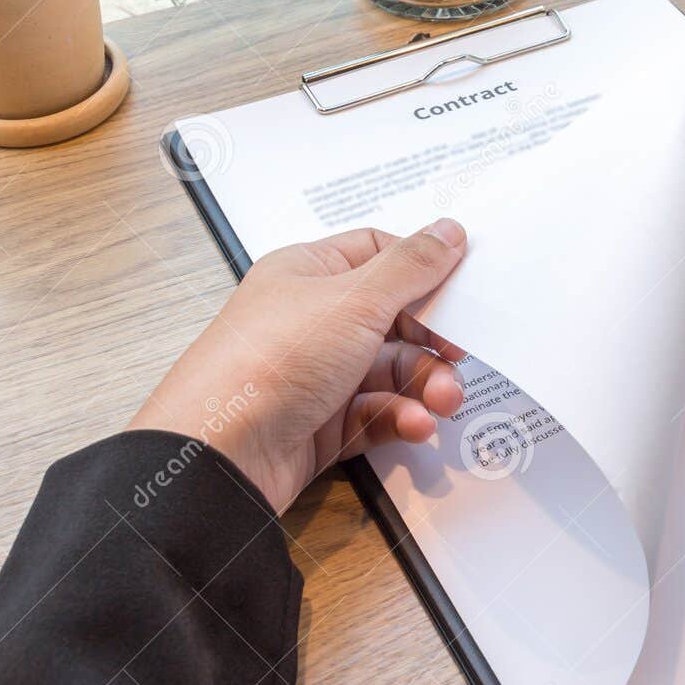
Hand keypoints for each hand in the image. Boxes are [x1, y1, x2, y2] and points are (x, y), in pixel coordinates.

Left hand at [128, 220, 468, 512]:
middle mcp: (313, 320)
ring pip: (392, 371)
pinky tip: (413, 424)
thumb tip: (448, 232)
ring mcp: (317, 374)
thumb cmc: (269, 362)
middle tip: (458, 354)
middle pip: (394, 318)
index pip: (378, 253)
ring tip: (441, 400)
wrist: (222, 453)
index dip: (422, 268)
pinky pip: (378, 413)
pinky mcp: (323, 423)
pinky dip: (402, 418)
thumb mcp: (354, 300)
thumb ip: (411, 267)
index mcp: (309, 273)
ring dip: (425, 384)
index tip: (462, 287)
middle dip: (432, 341)